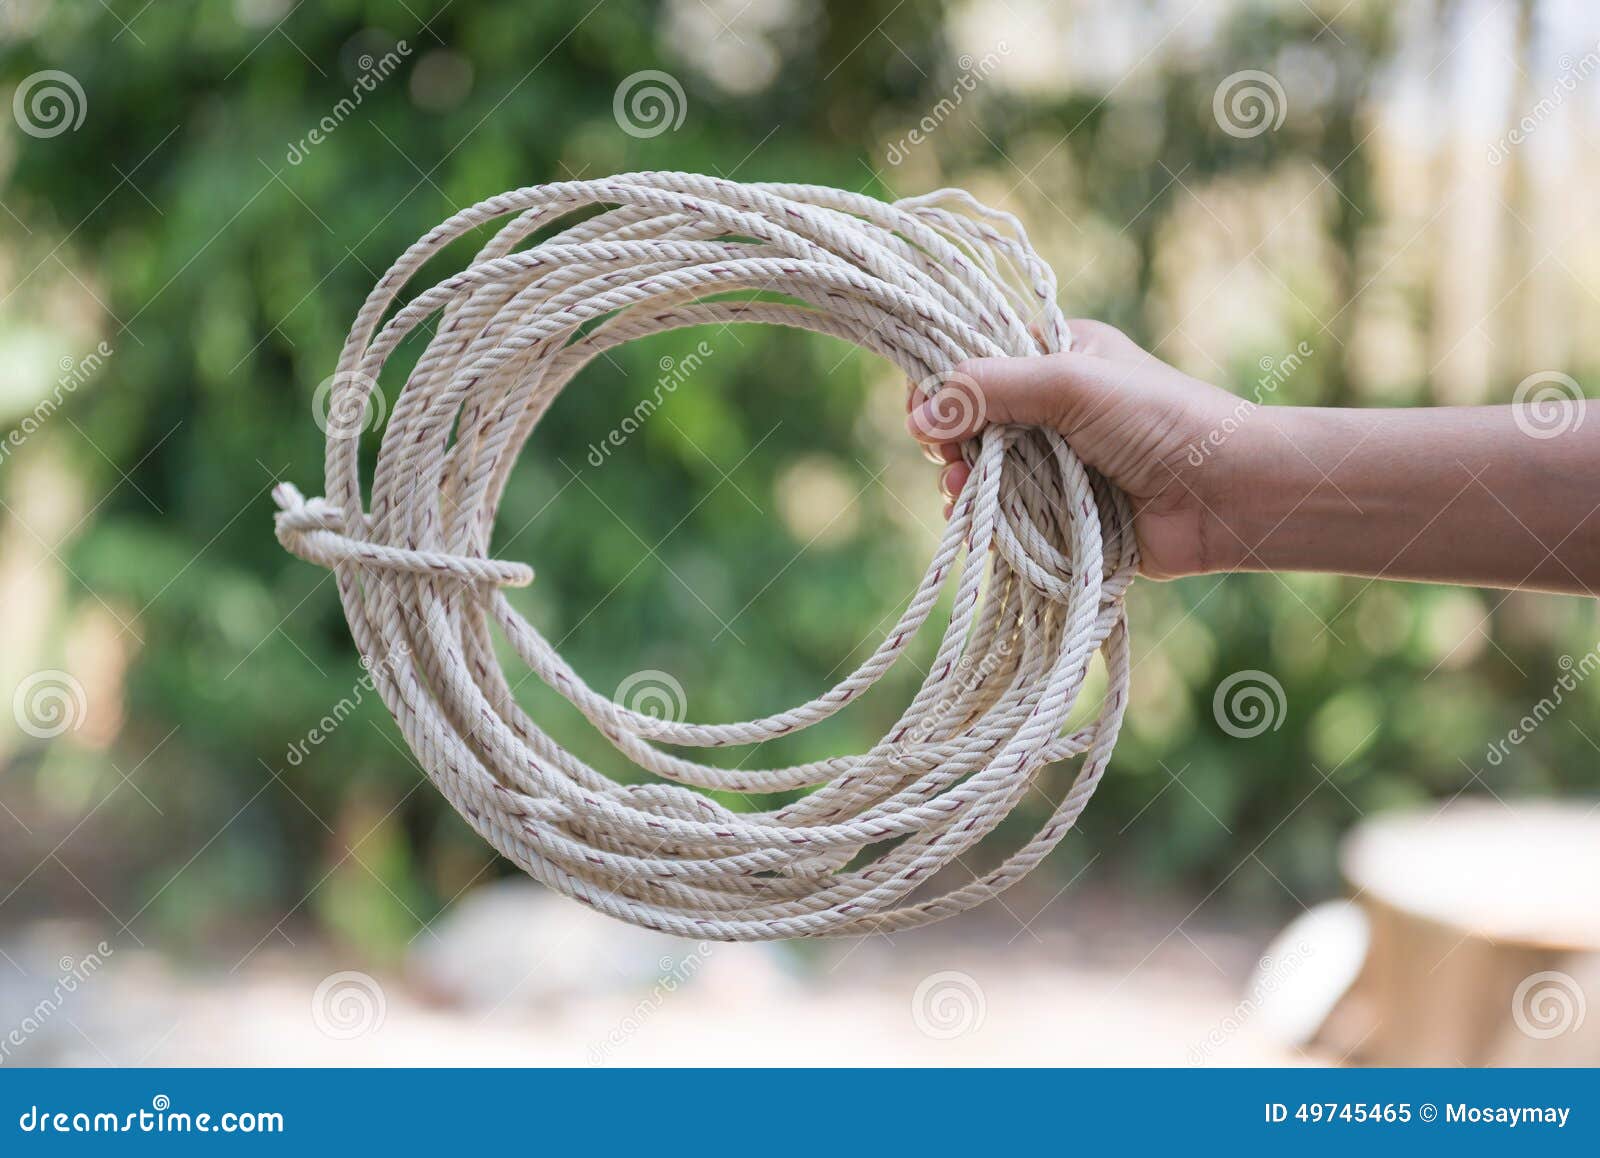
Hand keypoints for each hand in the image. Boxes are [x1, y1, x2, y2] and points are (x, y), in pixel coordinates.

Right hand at [905, 320, 1244, 579]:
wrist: (1227, 496)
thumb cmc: (1160, 420)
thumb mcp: (1070, 384)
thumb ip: (990, 390)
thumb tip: (915, 416)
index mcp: (1057, 356)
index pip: (976, 362)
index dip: (943, 387)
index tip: (925, 417)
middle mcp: (1053, 408)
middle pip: (971, 424)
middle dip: (950, 445)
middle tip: (947, 462)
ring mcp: (1056, 465)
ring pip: (984, 475)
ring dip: (963, 487)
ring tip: (959, 497)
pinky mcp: (1063, 517)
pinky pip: (1007, 520)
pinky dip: (986, 525)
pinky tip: (974, 528)